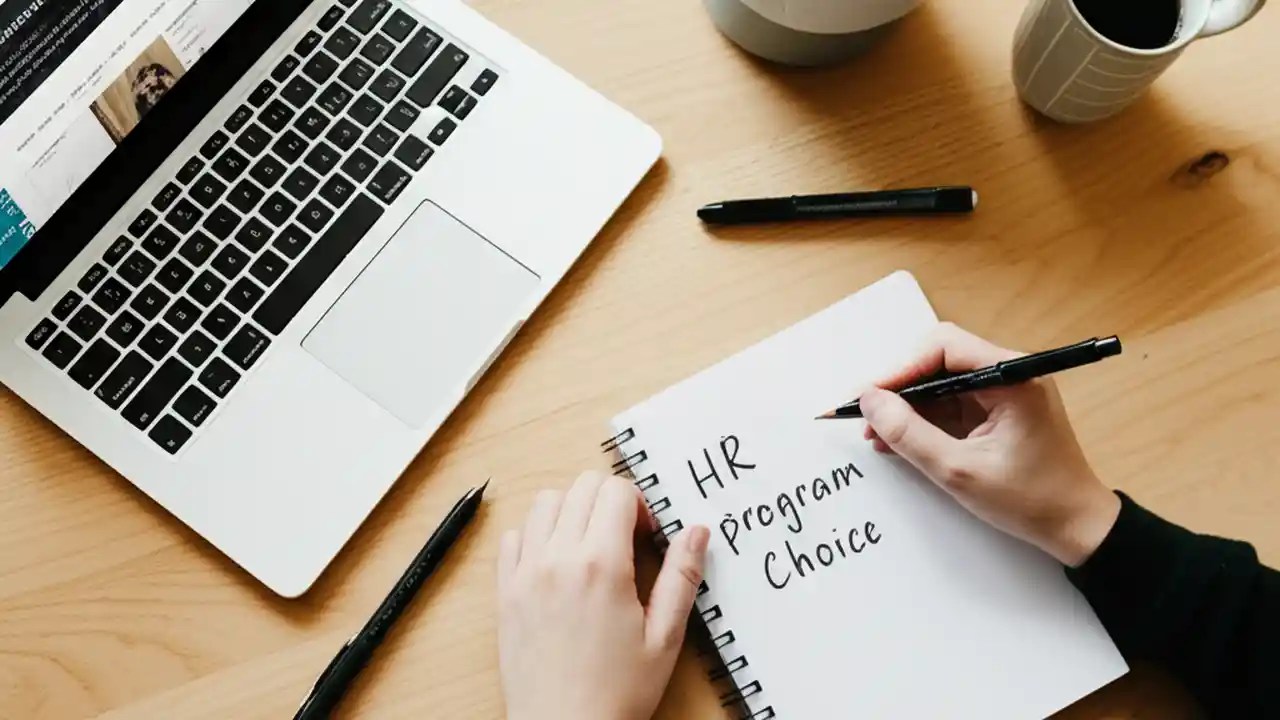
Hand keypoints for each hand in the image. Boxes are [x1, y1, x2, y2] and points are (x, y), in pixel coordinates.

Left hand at [498, 471, 710, 719]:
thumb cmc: (616, 693)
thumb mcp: (665, 637)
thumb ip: (682, 577)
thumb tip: (697, 532)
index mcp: (601, 564)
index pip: (615, 490)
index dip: (639, 504)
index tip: (646, 535)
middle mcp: (558, 558)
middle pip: (581, 486)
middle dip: (608, 500)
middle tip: (623, 538)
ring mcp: (526, 572)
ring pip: (544, 502)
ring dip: (571, 510)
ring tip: (589, 545)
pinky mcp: (505, 591)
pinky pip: (513, 536)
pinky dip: (535, 535)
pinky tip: (556, 562)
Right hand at [859, 323, 1120, 566]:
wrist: (1077, 527)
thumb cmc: (1032, 501)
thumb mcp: (960, 471)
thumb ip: (910, 435)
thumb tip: (870, 402)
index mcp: (1013, 377)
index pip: (944, 347)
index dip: (901, 369)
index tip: (870, 397)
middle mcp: (1010, 374)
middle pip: (938, 361)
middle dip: (899, 388)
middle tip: (867, 417)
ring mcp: (1004, 393)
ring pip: (940, 384)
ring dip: (907, 407)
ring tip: (876, 434)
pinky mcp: (997, 412)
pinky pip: (951, 405)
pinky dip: (924, 421)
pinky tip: (898, 440)